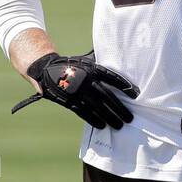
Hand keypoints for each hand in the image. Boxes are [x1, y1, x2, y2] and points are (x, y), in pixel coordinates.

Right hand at [11, 50, 139, 128]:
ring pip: (97, 107)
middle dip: (119, 108)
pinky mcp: (69, 100)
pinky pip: (83, 112)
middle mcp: (86, 80)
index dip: (125, 86)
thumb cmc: (71, 64)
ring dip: (109, 117)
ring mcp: (77, 91)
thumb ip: (101, 61)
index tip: (136, 95)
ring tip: (119, 125)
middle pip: (107, 96)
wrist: (46, 69)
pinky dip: (94, 119)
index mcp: (92, 69)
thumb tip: (121, 57)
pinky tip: (102, 125)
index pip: (112, 78)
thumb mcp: (86, 60)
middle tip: (130, 118)